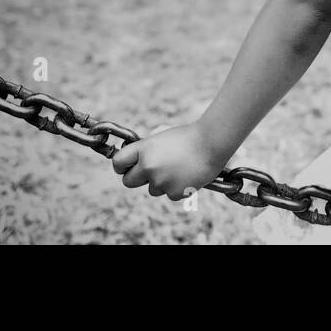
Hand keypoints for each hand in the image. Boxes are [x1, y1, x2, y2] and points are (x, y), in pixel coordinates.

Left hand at [111, 122, 227, 200]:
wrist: (212, 143)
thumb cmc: (189, 136)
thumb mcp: (163, 136)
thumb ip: (147, 149)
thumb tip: (135, 162)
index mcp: (144, 149)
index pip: (118, 162)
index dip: (121, 166)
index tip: (126, 166)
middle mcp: (148, 166)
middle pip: (128, 181)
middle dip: (137, 178)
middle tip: (149, 171)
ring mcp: (161, 181)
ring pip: (152, 189)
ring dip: (160, 182)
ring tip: (178, 168)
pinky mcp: (174, 193)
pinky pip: (169, 194)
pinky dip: (176, 188)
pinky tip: (187, 174)